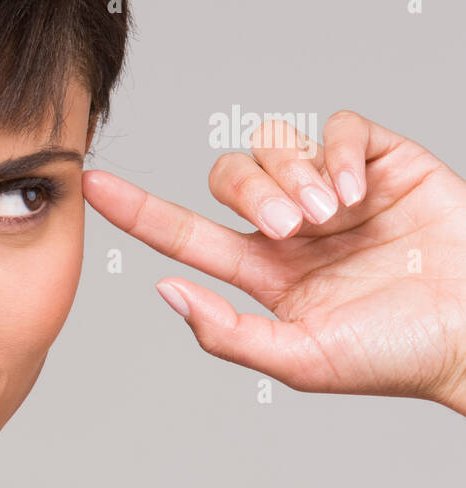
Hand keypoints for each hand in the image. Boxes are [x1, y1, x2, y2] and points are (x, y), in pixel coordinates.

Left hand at [82, 110, 465, 412]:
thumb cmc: (396, 357)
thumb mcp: (300, 361)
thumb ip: (227, 332)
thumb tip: (165, 292)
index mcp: (263, 271)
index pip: (184, 231)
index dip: (137, 208)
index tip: (91, 184)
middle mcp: (292, 227)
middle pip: (228, 176)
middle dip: (252, 192)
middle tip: (293, 229)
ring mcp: (335, 192)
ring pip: (275, 144)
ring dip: (292, 174)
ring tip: (332, 215)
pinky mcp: (382, 163)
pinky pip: (338, 126)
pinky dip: (336, 152)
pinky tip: (354, 192)